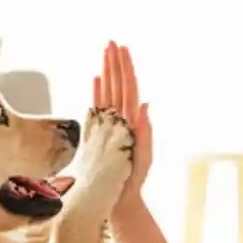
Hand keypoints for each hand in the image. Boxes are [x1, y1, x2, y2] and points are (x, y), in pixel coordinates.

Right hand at [92, 40, 150, 214]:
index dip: (125, 68)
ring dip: (108, 72)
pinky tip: (96, 79)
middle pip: (118, 85)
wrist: (121, 200)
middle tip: (112, 42)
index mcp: (131, 122)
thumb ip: (144, 132)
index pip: (128, 89)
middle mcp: (121, 120)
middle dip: (116, 63)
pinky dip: (98, 93)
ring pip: (109, 92)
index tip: (122, 49)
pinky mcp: (100, 133)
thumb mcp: (143, 157)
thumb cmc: (133, 181)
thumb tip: (145, 104)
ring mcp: (111, 125)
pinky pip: (98, 108)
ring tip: (106, 53)